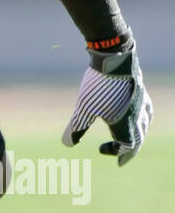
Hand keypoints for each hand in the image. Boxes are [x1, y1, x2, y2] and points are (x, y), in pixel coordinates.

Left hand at [62, 41, 152, 166]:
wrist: (115, 57)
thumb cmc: (99, 85)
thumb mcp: (84, 107)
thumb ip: (77, 126)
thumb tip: (66, 144)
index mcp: (125, 124)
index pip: (127, 146)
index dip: (118, 153)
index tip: (107, 155)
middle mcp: (137, 115)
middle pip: (138, 138)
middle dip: (128, 148)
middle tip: (120, 155)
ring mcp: (141, 102)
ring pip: (144, 124)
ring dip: (138, 134)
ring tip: (130, 136)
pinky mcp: (140, 90)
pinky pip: (146, 109)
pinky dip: (142, 117)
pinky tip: (136, 111)